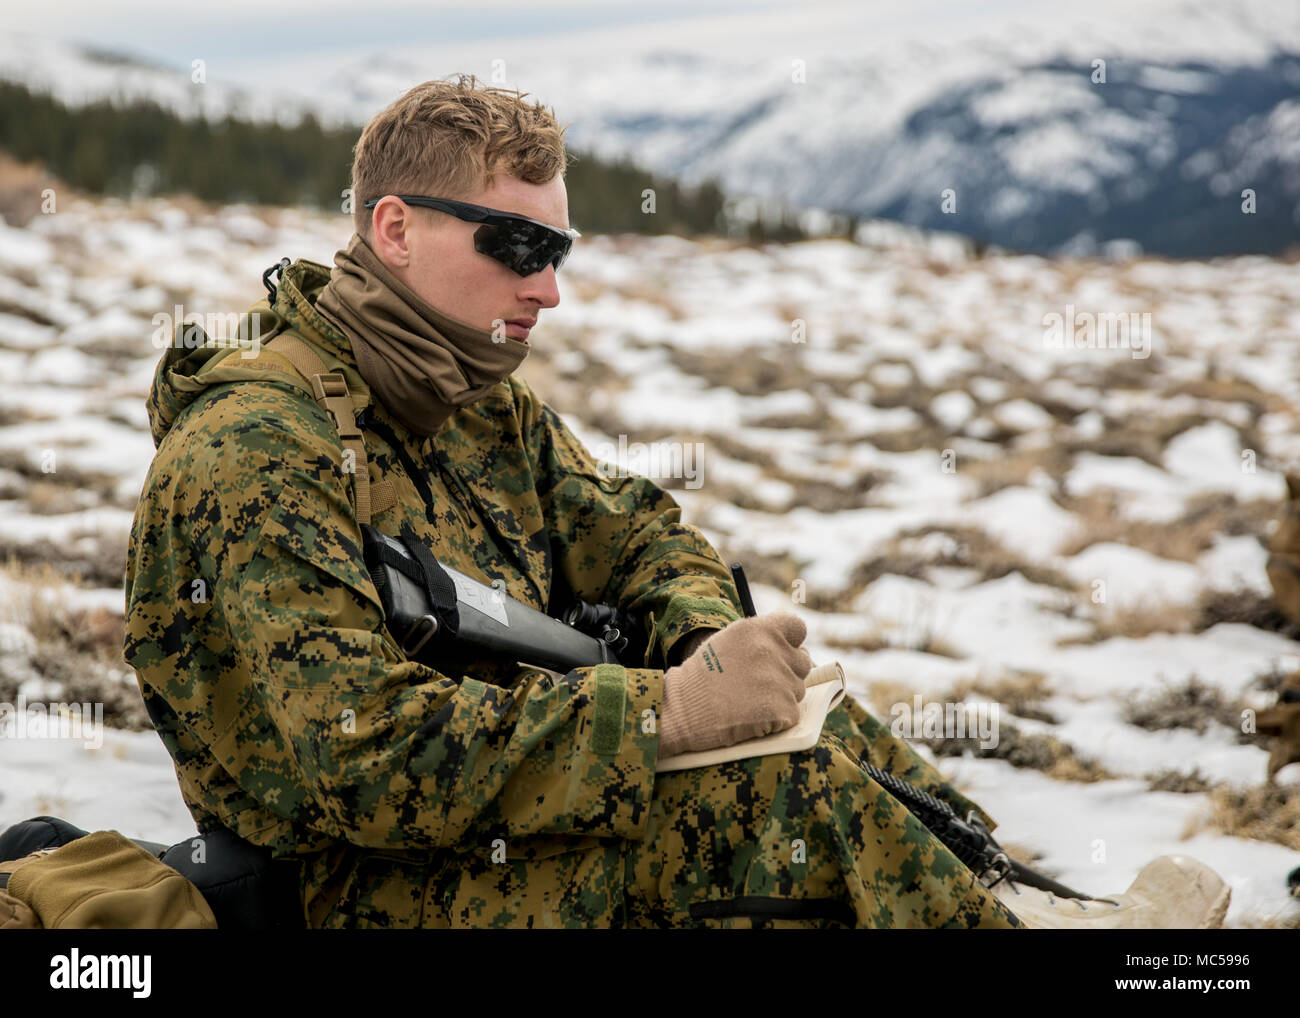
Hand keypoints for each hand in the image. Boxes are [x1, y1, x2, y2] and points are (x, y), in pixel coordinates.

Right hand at [657, 613, 812, 758]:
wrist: (682, 709)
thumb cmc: (703, 676)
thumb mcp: (729, 641)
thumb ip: (761, 638)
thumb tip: (792, 646)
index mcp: (759, 629)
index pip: (798, 628)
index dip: (791, 643)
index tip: (781, 653)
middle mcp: (773, 651)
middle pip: (802, 662)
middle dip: (786, 672)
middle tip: (759, 683)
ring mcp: (779, 681)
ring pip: (798, 690)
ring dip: (780, 696)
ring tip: (749, 699)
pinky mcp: (781, 709)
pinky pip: (792, 714)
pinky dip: (776, 719)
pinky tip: (752, 715)